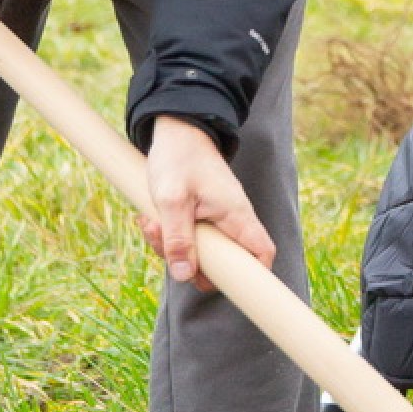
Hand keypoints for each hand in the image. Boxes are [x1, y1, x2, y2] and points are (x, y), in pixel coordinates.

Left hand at [141, 117, 273, 288]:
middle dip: (188, 263)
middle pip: (222, 262)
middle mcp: (232, 219)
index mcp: (236, 215)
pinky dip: (168, 235)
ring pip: (200, 251)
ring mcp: (217, 218)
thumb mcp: (172, 200)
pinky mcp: (202, 215)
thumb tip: (185, 276)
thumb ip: (178, 239)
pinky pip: (189, 238)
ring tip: (150, 224)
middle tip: (162, 243)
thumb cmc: (179, 158)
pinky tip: (151, 219)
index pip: (262, 253)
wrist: (176, 130)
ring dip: (171, 247)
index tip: (221, 282)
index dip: (252, 276)